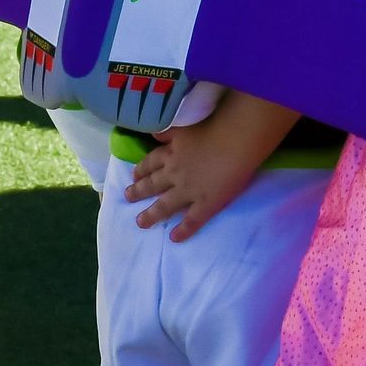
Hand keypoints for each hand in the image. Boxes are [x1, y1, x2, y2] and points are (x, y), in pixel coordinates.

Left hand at [123, 99, 295, 240]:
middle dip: (139, 191)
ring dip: (152, 215)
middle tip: (128, 197)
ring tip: (140, 222)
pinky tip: (174, 238)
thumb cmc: (214, 128)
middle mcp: (174, 174)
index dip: (141, 169)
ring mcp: (188, 191)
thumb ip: (168, 132)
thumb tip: (153, 135)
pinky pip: (192, 220)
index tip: (134, 175)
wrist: (236, 142)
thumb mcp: (185, 127)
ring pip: (165, 206)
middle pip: (152, 185)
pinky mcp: (206, 204)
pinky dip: (182, 230)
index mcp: (171, 154)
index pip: (150, 163)